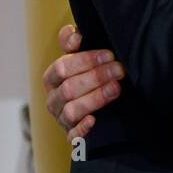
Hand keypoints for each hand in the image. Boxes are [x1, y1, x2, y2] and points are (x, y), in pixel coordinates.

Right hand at [42, 24, 123, 141]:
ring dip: (95, 98)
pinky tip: (94, 120)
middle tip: (119, 70)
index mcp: (53, 77)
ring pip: (71, 111)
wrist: (105, 102)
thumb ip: (74, 40)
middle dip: (96, 77)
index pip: (61, 67)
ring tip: (116, 88)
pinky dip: (82, 130)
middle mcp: (54, 99)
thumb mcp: (83, 53)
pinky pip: (72, 137)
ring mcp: (61, 118)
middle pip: (68, 89)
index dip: (86, 60)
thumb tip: (75, 36)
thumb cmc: (91, 71)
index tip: (110, 54)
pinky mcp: (72, 136)